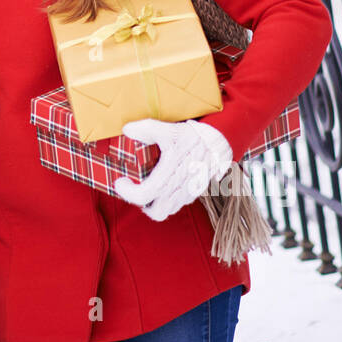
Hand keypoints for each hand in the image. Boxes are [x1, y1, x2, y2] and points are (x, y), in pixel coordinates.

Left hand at [113, 118, 233, 221]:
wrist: (220, 141)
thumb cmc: (194, 136)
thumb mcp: (168, 129)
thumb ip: (146, 129)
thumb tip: (127, 129)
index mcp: (169, 175)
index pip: (143, 196)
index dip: (127, 193)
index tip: (121, 182)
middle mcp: (179, 189)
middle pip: (156, 213)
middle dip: (142, 205)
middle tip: (134, 188)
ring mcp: (189, 193)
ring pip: (168, 211)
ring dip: (155, 203)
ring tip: (147, 186)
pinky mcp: (195, 192)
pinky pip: (178, 204)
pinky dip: (167, 200)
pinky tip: (164, 184)